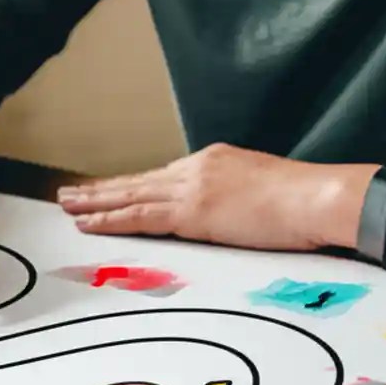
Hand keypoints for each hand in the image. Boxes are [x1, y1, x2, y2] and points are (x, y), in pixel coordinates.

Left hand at [56, 142, 378, 250]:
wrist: (319, 197)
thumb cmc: (305, 201)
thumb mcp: (263, 190)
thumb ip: (237, 198)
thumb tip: (229, 215)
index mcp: (214, 162)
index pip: (162, 178)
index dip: (132, 186)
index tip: (110, 190)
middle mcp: (196, 168)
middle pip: (138, 181)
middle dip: (102, 190)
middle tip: (68, 194)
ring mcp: (191, 187)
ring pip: (130, 195)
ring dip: (95, 202)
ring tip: (66, 206)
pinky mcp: (191, 211)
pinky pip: (139, 216)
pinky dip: (109, 219)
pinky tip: (88, 222)